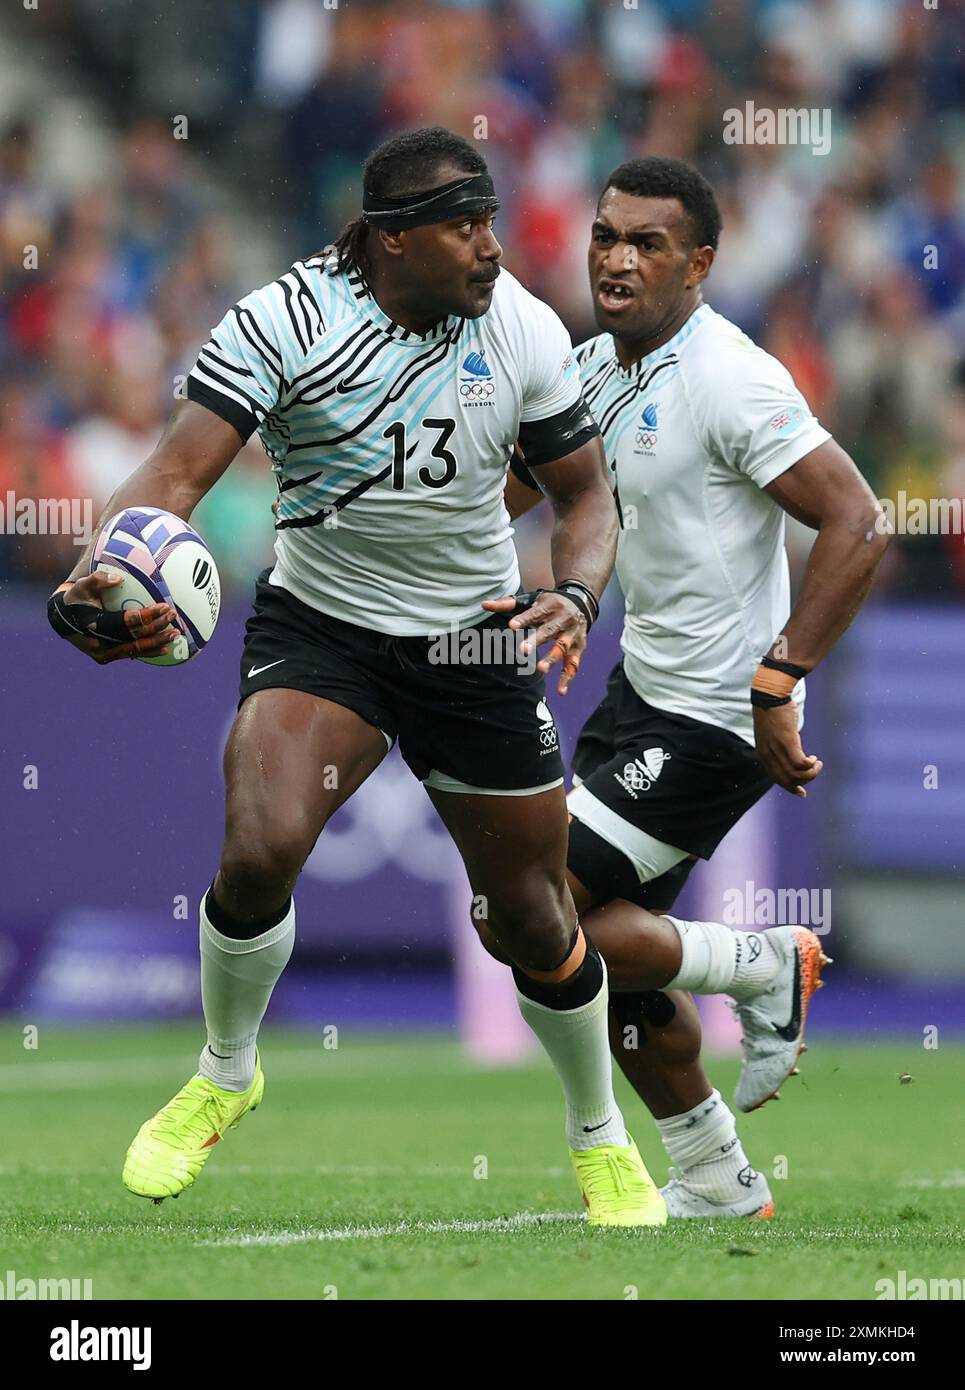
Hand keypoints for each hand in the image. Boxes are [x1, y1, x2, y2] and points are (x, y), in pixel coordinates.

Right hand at [50, 573, 179, 664]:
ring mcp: (102, 654)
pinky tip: (165, 648)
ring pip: (135, 649)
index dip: (147, 616)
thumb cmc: (76, 598)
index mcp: (94, 624)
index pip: (126, 622)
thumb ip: (98, 579)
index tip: (164, 606)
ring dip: (157, 643)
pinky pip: (130, 654)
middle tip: (173, 618)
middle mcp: (98, 643)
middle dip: (157, 628)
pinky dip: (148, 651)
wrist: (60, 620)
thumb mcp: (82, 585)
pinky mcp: (106, 658)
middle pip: (134, 637)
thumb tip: (119, 579)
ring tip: (176, 635)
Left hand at [482, 590, 586, 694]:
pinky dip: (567, 678)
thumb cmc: (549, 604)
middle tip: (523, 650)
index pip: (535, 613)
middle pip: (549, 631)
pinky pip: (573, 664)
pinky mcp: (579, 648)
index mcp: (549, 606)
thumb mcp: (530, 600)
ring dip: (552, 659)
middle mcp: (562, 620)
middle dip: (537, 640)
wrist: (581, 603)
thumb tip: (483, 605)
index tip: (512, 626)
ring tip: (540, 669)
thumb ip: (506, 604)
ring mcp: (571, 635)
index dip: (524, 620)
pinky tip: (560, 691)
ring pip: (562, 647)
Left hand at [753, 702, 823, 796]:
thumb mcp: (771, 733)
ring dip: (810, 773)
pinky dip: (810, 765)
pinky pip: (801, 764)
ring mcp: (777, 750)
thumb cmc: (773, 711)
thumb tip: (790, 752)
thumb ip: (777, 746)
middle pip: (787, 780)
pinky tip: (814, 758)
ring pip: (796, 775)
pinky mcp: (788, 743)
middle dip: (804, 781)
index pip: (776, 778)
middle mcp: (769, 755)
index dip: (790, 787)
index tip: (802, 792)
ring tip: (817, 763)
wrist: (770, 695)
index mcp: (763, 754)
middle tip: (815, 770)